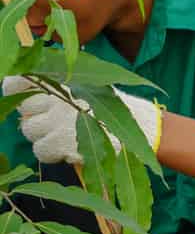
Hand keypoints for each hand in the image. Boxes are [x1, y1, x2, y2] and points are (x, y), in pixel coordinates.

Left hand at [2, 77, 162, 165]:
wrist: (140, 127)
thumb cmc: (113, 107)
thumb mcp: (88, 85)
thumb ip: (58, 84)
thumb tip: (24, 88)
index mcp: (61, 80)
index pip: (17, 81)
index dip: (14, 88)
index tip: (22, 95)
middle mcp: (55, 97)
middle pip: (23, 110)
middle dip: (35, 117)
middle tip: (54, 121)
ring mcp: (57, 119)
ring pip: (29, 131)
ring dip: (43, 136)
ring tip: (64, 136)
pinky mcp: (62, 140)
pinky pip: (40, 150)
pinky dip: (52, 153)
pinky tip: (68, 149)